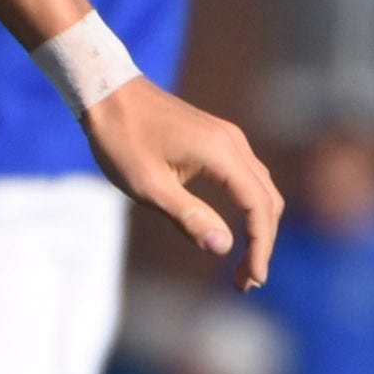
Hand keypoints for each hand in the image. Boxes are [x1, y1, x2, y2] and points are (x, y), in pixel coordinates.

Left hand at [82, 76, 283, 288]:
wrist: (106, 91)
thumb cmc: (121, 138)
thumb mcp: (148, 185)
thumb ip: (188, 216)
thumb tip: (223, 247)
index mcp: (221, 153)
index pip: (258, 207)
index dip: (260, 246)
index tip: (251, 278)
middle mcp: (233, 143)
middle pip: (267, 200)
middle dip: (262, 243)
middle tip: (245, 282)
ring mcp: (228, 138)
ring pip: (261, 189)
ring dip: (258, 227)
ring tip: (241, 264)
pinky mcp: (217, 139)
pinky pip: (246, 177)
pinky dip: (248, 207)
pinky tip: (234, 230)